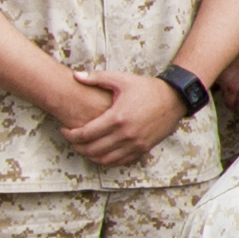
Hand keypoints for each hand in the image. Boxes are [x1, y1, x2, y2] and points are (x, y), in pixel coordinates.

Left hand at [60, 69, 184, 165]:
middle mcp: (125, 134)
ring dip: (90, 155)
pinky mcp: (143, 149)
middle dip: (76, 146)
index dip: (70, 135)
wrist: (174, 99)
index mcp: (117, 117)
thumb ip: (96, 78)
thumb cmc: (146, 88)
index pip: (85, 134)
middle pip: (91, 149)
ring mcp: (135, 144)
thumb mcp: (121, 79)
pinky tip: (101, 151)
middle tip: (72, 139)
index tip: (64, 130)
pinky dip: (106, 160)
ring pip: (104, 159)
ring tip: (84, 146)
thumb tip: (75, 76)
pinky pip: (119, 161)